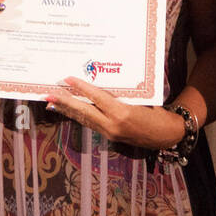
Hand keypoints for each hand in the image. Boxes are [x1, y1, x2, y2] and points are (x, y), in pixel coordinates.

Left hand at [45, 77, 183, 148]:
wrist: (167, 135)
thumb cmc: (157, 113)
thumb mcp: (141, 99)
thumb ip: (121, 94)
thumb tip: (101, 83)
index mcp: (122, 113)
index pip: (97, 98)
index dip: (82, 88)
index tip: (68, 79)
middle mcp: (113, 125)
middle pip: (84, 111)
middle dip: (65, 103)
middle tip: (48, 95)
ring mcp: (110, 133)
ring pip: (85, 119)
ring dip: (68, 110)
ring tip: (52, 102)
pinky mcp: (110, 137)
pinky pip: (91, 124)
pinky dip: (79, 116)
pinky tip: (70, 111)